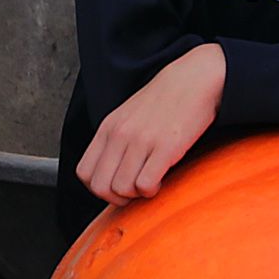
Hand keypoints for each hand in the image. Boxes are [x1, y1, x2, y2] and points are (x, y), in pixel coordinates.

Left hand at [77, 44, 224, 204]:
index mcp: (108, 128)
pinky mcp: (165, 147)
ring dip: (137, 194)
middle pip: (100, 187)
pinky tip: (161, 179)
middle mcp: (120, 134)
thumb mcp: (127, 117)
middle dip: (117, 198)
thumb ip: (114, 141)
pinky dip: (152, 190)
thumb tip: (109, 174)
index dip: (98, 188)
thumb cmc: (164, 102)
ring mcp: (141, 140)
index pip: (84, 173)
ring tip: (150, 182)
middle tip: (134, 191)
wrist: (194, 80)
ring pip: (122, 189)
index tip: (117, 186)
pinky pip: (145, 185)